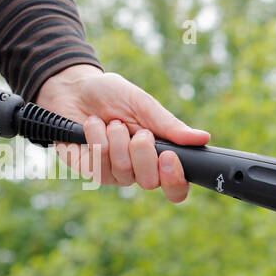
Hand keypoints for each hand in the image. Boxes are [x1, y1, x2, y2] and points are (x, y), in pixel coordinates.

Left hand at [36, 64, 209, 202]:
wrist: (73, 88)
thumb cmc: (112, 95)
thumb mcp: (143, 104)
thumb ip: (170, 125)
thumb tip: (202, 138)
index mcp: (159, 158)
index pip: (175, 187)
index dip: (175, 180)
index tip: (168, 156)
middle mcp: (139, 171)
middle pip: (150, 182)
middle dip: (143, 152)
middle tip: (137, 130)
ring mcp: (114, 173)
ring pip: (123, 172)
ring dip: (117, 139)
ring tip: (111, 122)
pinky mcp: (91, 170)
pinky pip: (99, 163)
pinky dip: (97, 137)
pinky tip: (92, 126)